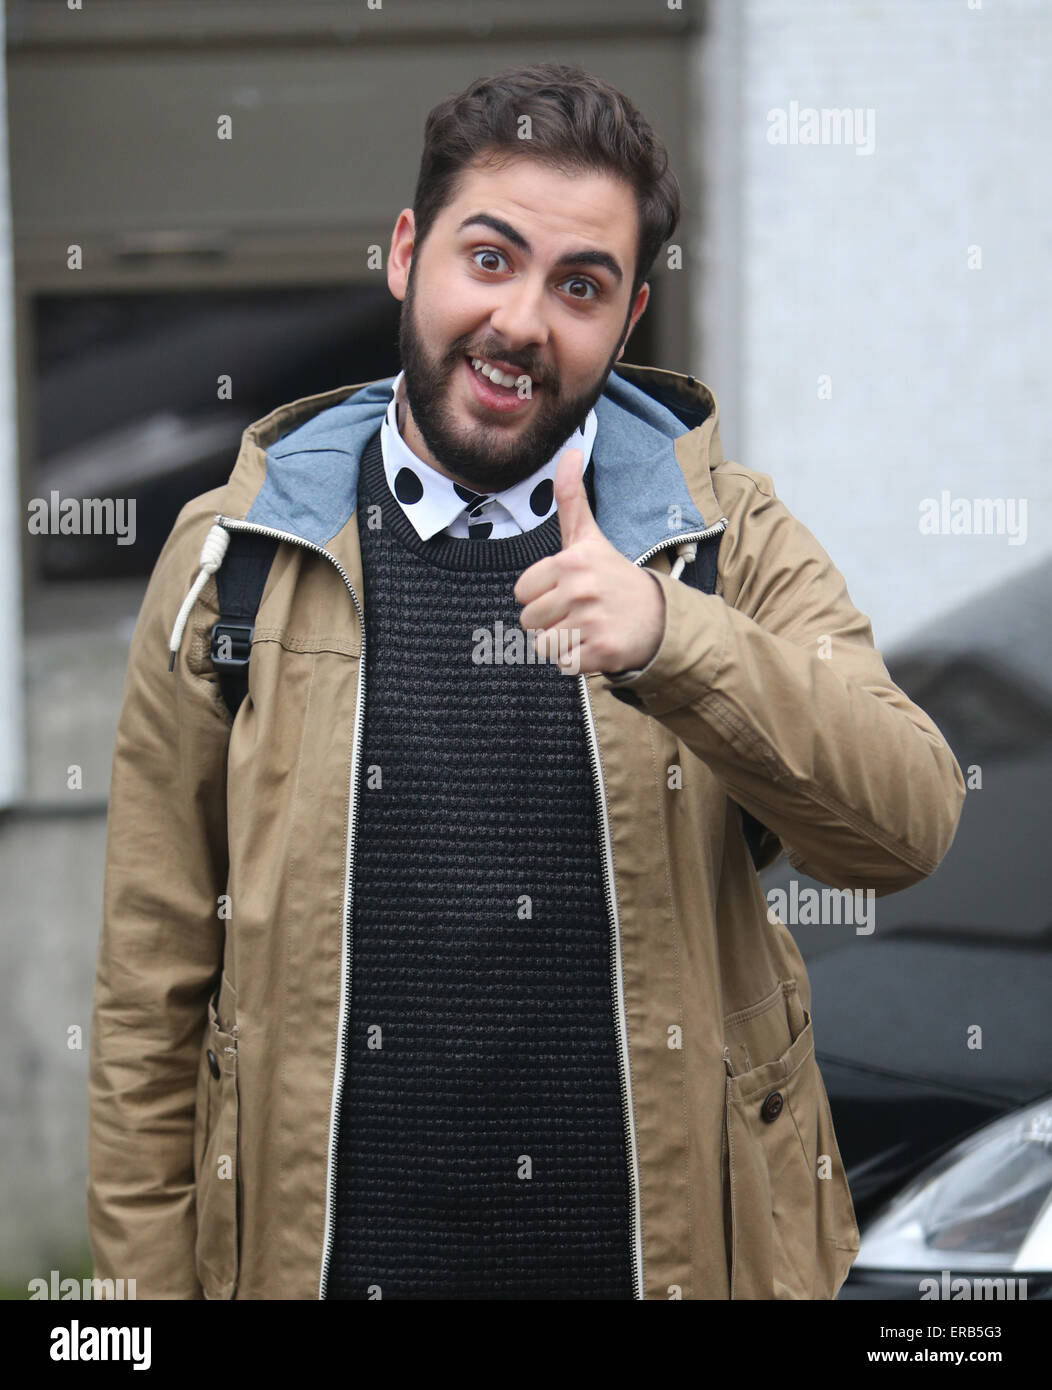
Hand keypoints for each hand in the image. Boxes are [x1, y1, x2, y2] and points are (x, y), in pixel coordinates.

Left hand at [513, 447, 664, 675]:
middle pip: (529, 621)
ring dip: (562, 642)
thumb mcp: (589, 536)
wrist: (658, 617)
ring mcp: (592, 623)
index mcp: (571, 561)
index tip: (568, 590)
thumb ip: (571, 497)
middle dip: (550, 621)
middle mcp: (581, 590)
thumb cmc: (612, 576)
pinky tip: (596, 645)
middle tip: (580, 612)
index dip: (541, 595)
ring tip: (587, 628)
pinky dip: (576, 661)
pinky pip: (562, 664)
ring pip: (543, 645)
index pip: (522, 593)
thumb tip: (568, 450)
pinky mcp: (601, 653)